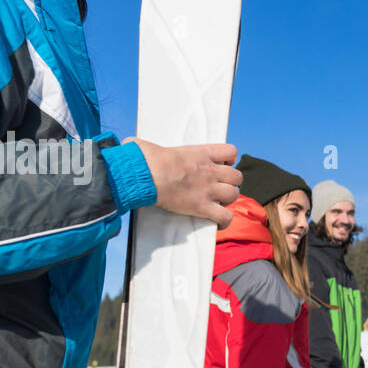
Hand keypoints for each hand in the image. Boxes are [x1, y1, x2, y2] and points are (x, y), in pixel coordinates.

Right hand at [127, 138, 241, 228]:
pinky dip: (224, 221)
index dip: (230, 159)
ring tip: (218, 203)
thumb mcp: (149, 146)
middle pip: (237, 176)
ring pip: (234, 195)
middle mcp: (209, 171)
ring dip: (228, 200)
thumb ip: (148, 146)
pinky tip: (218, 222)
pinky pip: (225, 217)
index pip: (230, 151)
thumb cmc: (144, 159)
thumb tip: (131, 145)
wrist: (145, 174)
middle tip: (219, 187)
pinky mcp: (202, 206)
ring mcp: (208, 189)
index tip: (222, 165)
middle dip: (231, 182)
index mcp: (201, 153)